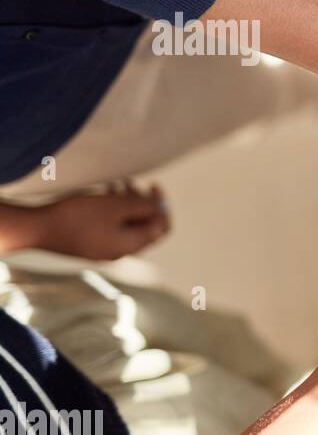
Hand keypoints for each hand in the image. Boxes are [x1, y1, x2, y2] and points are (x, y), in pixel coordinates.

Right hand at [33, 184, 169, 259]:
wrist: (37, 228)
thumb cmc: (77, 216)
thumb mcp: (115, 207)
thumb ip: (143, 208)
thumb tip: (161, 211)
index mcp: (131, 246)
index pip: (161, 228)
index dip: (162, 206)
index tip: (154, 186)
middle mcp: (120, 251)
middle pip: (144, 225)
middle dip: (142, 202)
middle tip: (131, 183)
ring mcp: (104, 248)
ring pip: (126, 223)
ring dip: (125, 202)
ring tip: (116, 184)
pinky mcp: (90, 243)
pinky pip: (110, 226)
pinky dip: (111, 210)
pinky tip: (103, 194)